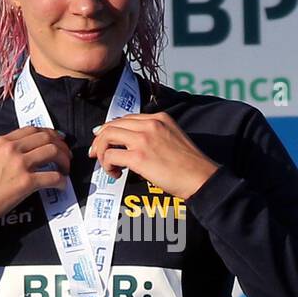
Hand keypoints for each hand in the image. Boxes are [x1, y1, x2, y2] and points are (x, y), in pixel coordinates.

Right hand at [0, 126, 70, 226]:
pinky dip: (61, 181)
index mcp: (2, 141)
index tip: (56, 141)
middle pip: (47, 137)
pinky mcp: (26, 182)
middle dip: (61, 146)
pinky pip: (53, 177)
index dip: (49, 134)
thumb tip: (24, 157)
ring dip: (65, 161)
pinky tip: (61, 186)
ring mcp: (19, 164)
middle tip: (66, 156)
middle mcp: (12, 148)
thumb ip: (4, 153)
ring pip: (53, 152)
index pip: (32, 129)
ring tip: (65, 170)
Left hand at [87, 112, 218, 199]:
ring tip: (109, 167)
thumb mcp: (175, 138)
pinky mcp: (138, 156)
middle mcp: (150, 124)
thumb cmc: (190, 165)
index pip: (126, 119)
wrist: (201, 178)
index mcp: (159, 118)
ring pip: (107, 137)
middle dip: (99, 140)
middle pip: (112, 125)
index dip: (110, 129)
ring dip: (102, 153)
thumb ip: (156, 136)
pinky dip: (108, 165)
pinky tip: (117, 174)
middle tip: (95, 154)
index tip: (103, 140)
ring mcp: (143, 139)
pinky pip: (110, 155)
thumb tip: (134, 146)